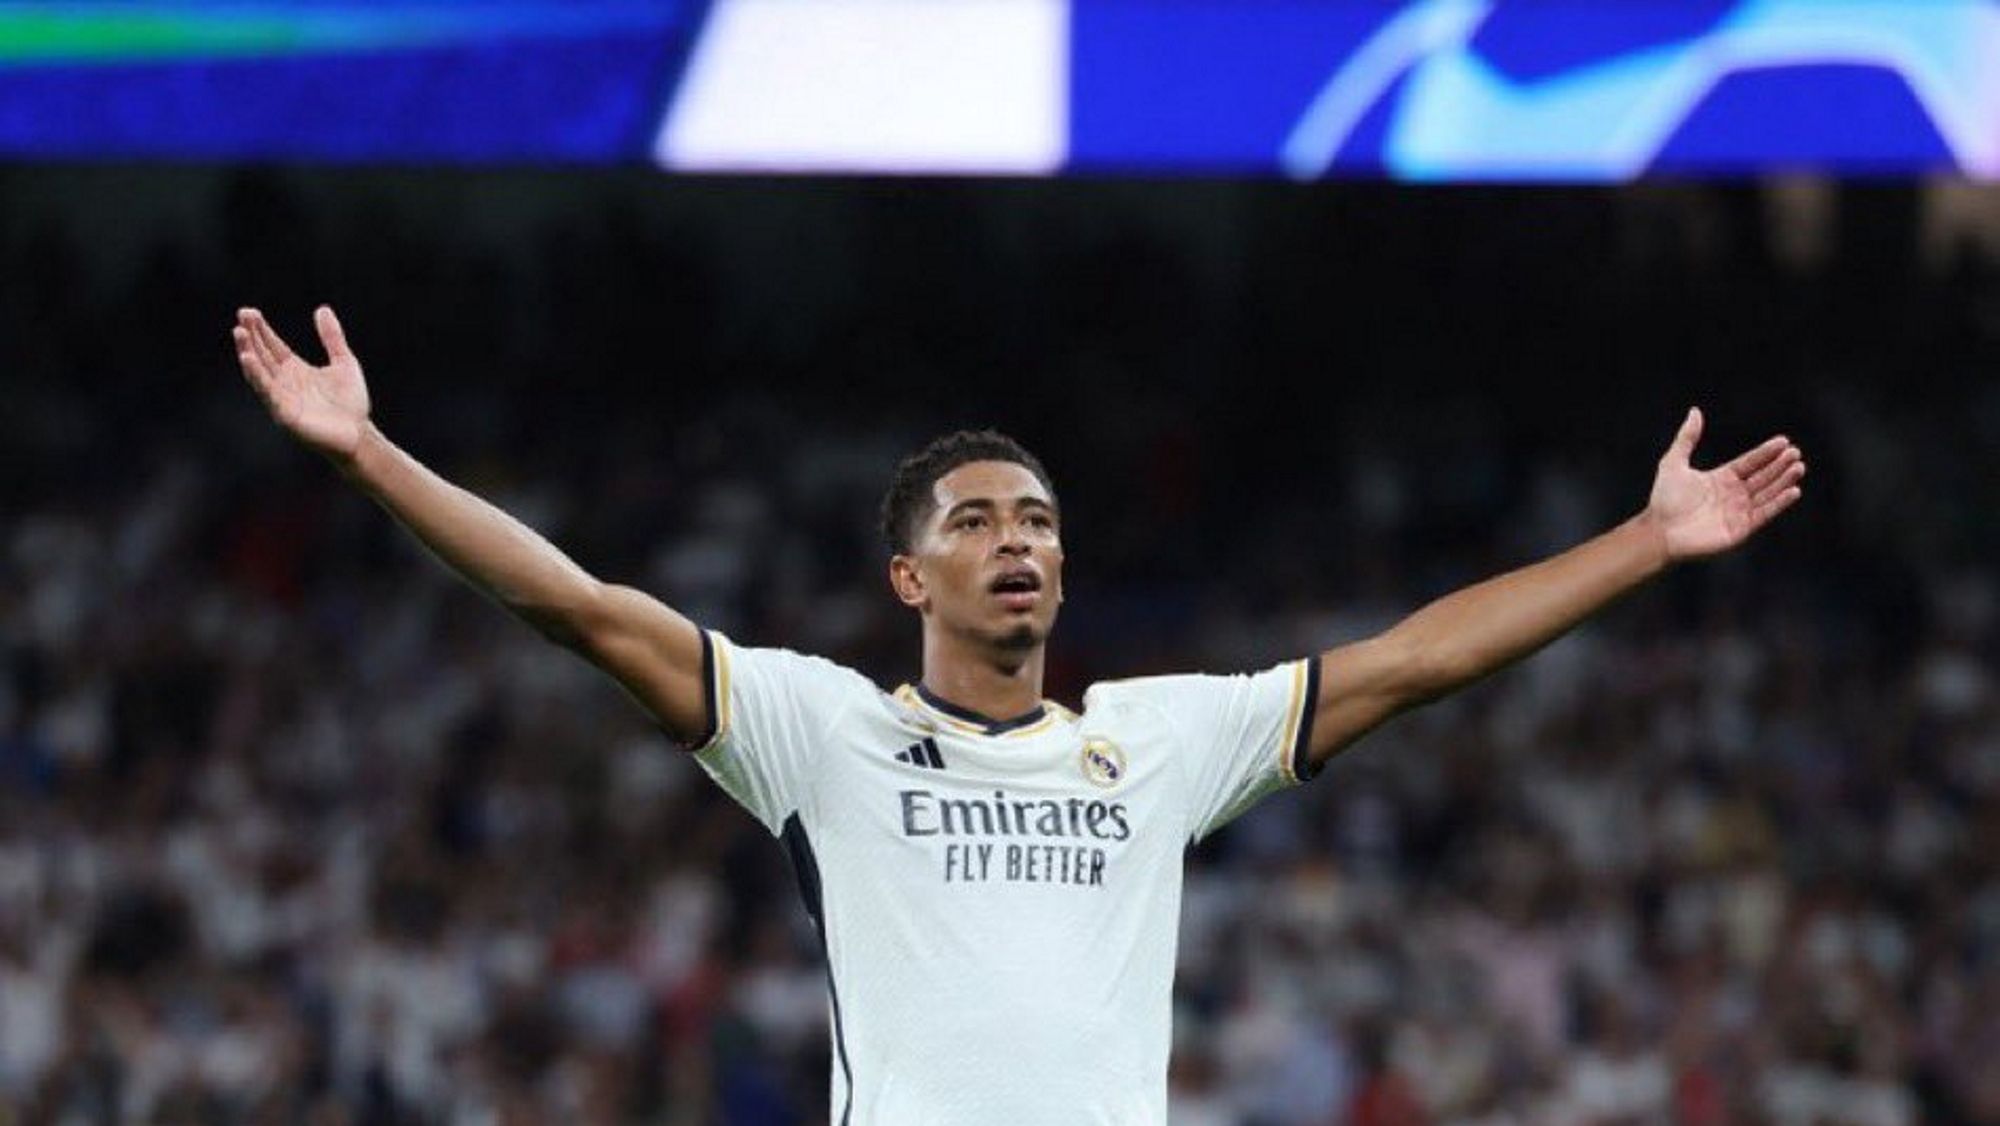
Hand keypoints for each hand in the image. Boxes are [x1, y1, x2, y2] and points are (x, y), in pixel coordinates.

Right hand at [233, 306, 370, 464]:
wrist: (359, 435)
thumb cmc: (351, 403)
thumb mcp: (344, 362)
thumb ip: (332, 338)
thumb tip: (322, 309)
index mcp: (295, 370)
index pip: (272, 346)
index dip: (261, 329)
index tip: (249, 312)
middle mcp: (284, 383)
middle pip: (262, 355)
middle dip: (250, 336)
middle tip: (242, 316)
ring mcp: (282, 399)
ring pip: (259, 373)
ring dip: (248, 353)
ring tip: (239, 333)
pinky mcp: (284, 414)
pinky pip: (267, 394)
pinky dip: (258, 377)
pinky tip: (249, 360)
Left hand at [1646, 407, 1804, 560]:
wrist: (1660, 531)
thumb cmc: (1664, 499)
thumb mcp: (1674, 463)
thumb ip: (1687, 438)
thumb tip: (1695, 411)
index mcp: (1721, 479)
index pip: (1749, 463)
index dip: (1766, 453)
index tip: (1784, 441)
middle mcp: (1733, 495)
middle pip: (1762, 477)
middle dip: (1779, 465)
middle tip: (1795, 453)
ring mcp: (1738, 512)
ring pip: (1767, 493)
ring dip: (1783, 481)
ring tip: (1798, 467)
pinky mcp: (1741, 529)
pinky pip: (1764, 514)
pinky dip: (1779, 503)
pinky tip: (1793, 490)